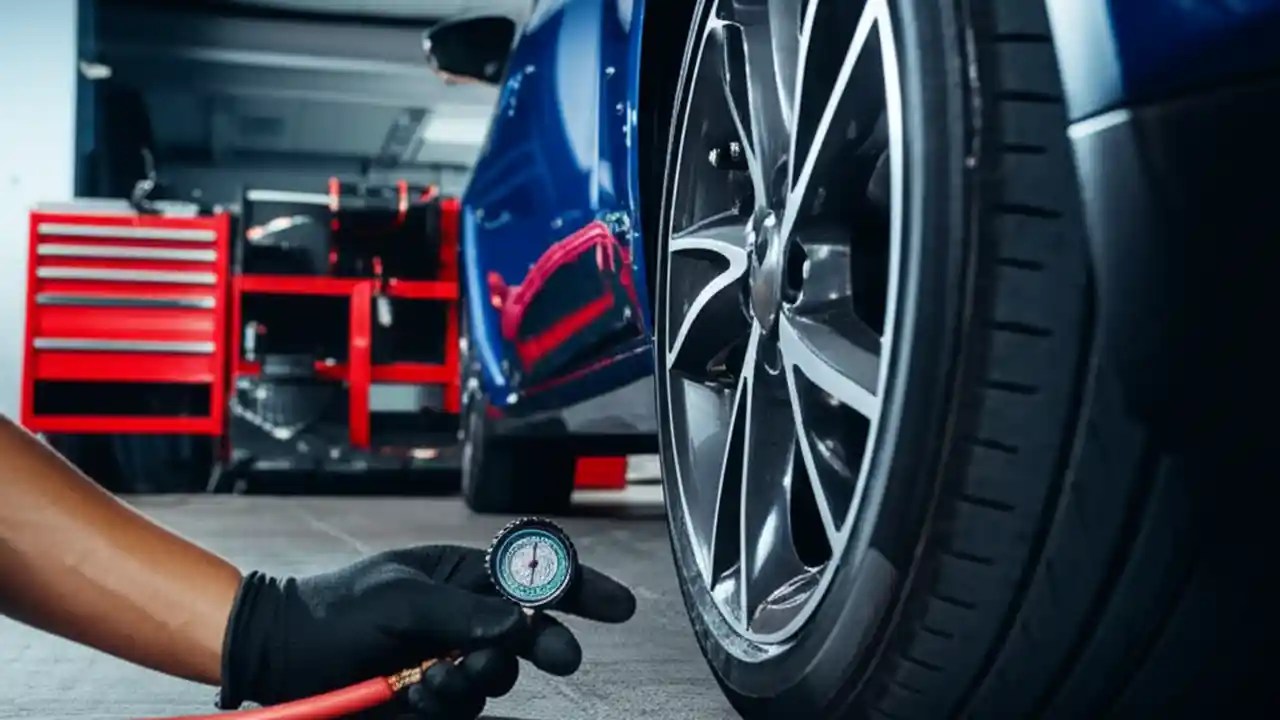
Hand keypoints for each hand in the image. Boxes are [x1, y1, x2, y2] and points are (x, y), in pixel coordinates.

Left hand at [217, 544, 635, 718]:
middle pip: (531, 631)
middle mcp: (464, 616)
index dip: (580, 588)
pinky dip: (450, 700)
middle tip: (562, 656)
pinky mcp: (432, 696)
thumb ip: (461, 608)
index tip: (620, 606)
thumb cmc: (337, 609)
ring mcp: (449, 657)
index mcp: (461, 575)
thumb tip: (518, 620)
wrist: (282, 657)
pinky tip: (419, 690)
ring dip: (481, 676)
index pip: (533, 577)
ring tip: (438, 673)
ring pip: (500, 675)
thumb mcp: (398, 596)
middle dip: (548, 643)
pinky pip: (465, 704)